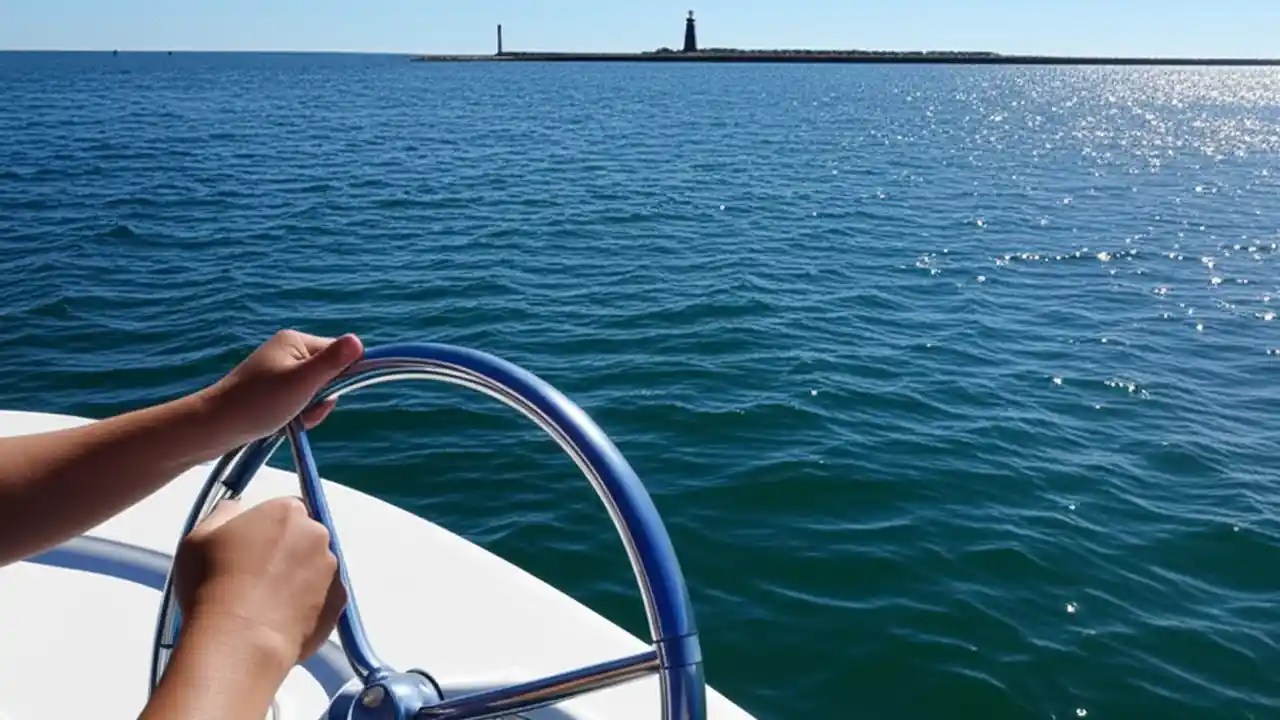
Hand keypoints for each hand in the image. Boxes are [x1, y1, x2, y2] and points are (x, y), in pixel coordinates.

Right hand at [174, 497, 346, 666]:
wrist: (238, 643)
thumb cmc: (212, 585)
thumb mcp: (199, 537)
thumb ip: (224, 513)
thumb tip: (239, 508)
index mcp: (287, 511)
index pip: (284, 510)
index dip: (266, 529)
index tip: (250, 551)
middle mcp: (318, 534)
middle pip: (304, 537)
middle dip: (286, 552)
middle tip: (258, 579)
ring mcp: (333, 569)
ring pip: (316, 567)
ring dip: (299, 578)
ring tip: (269, 604)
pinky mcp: (340, 602)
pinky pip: (325, 596)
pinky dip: (309, 604)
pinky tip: (283, 620)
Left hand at [200, 330, 363, 450]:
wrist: (215, 426)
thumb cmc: (259, 402)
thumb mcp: (302, 382)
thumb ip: (332, 362)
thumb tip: (359, 341)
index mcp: (295, 341)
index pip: (339, 353)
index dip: (342, 377)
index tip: (326, 396)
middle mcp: (288, 351)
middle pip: (329, 374)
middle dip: (323, 398)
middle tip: (304, 411)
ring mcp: (279, 370)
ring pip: (315, 391)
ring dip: (311, 409)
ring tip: (292, 419)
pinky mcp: (272, 389)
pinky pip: (300, 400)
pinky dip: (298, 414)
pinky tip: (286, 423)